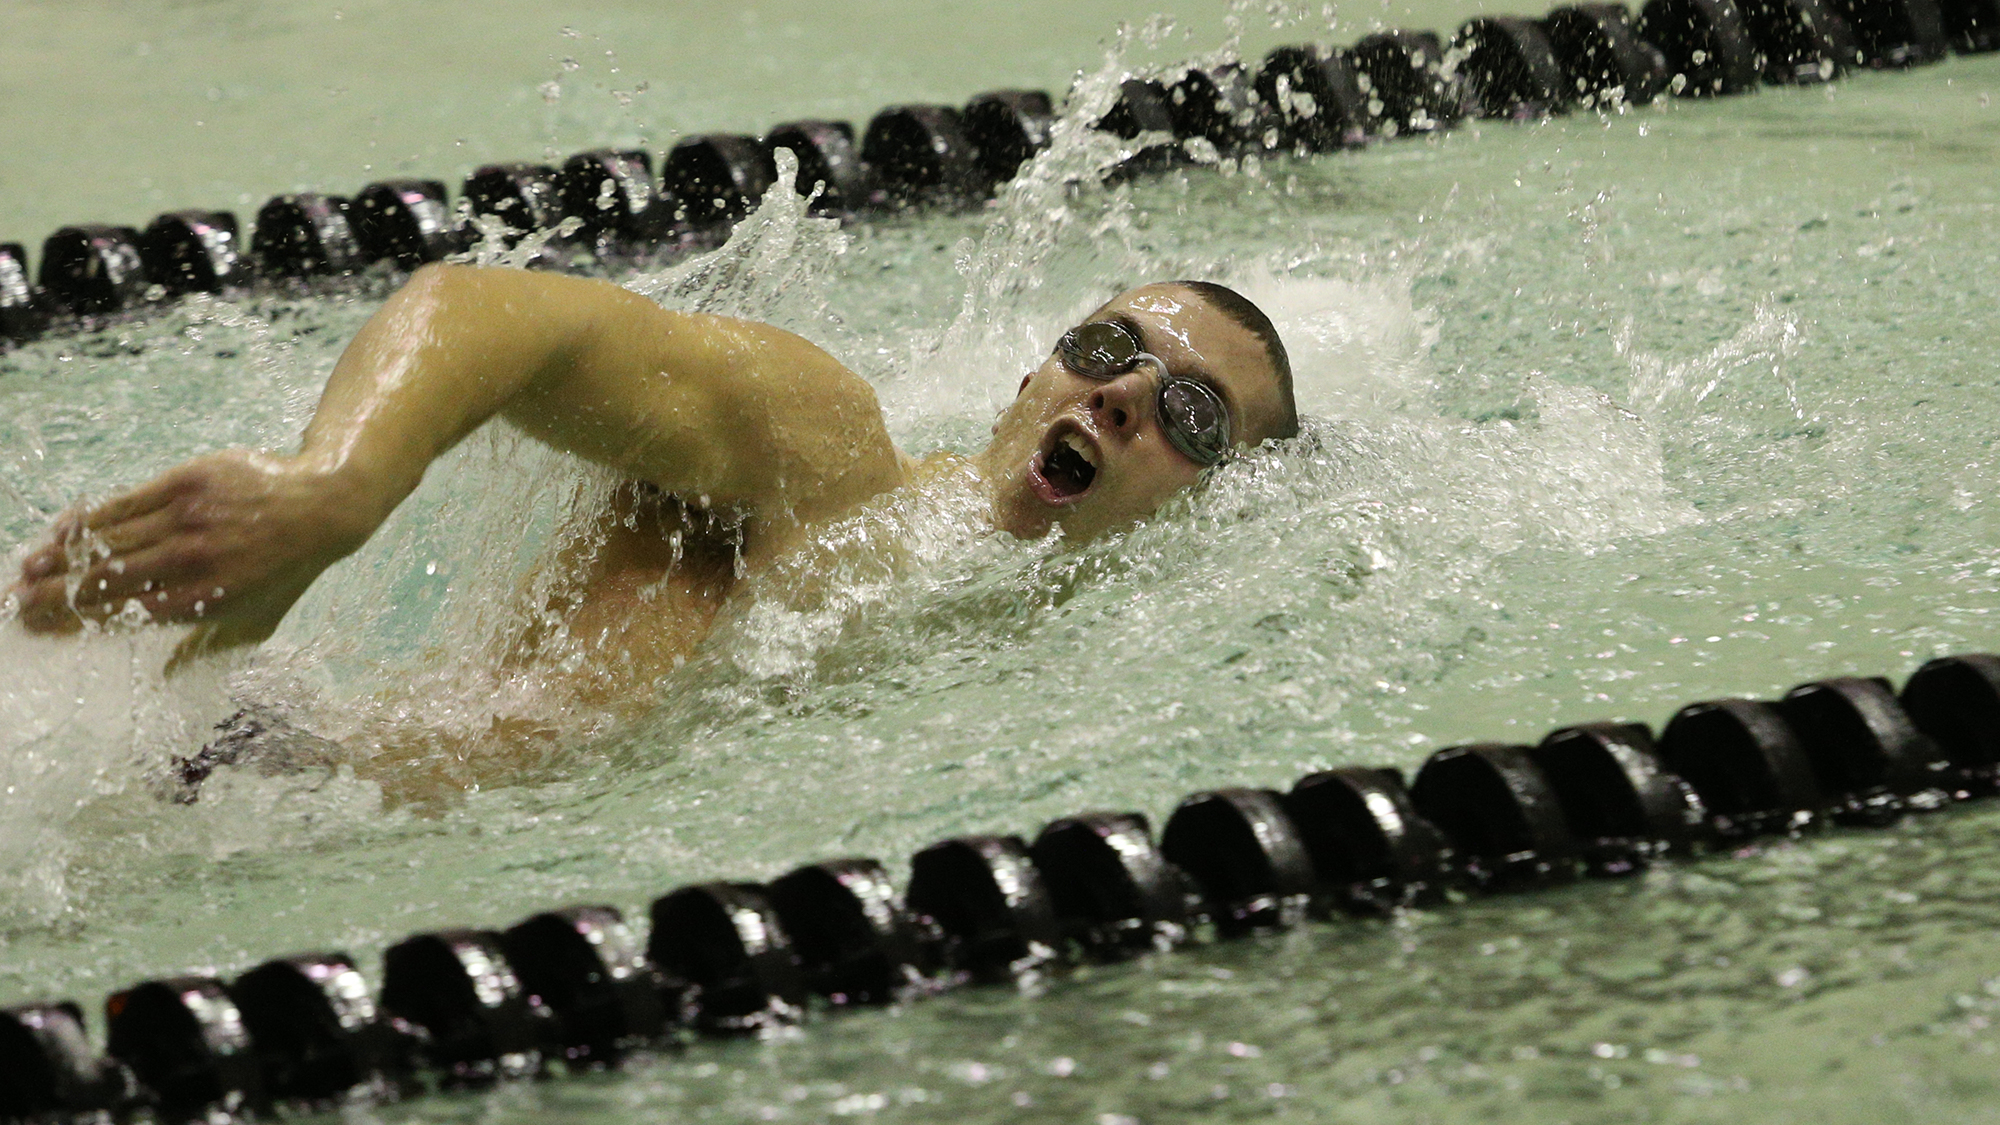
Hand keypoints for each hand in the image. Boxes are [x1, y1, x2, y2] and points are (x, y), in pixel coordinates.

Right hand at [9, 449, 378, 660]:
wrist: (322, 506)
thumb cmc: (285, 570)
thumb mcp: (255, 621)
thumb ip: (204, 650)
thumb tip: (159, 679)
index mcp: (201, 601)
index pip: (118, 616)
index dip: (71, 623)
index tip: (36, 628)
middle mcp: (189, 562)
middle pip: (101, 582)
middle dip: (49, 596)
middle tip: (13, 605)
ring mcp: (186, 520)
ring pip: (106, 541)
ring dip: (58, 558)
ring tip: (25, 571)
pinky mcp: (185, 482)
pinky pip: (123, 504)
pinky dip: (87, 520)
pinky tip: (61, 531)